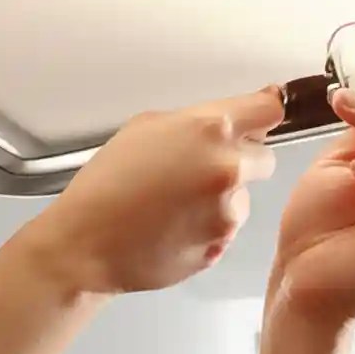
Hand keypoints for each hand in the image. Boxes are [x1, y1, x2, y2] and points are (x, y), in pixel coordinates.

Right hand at [25, 87, 283, 293]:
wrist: (86, 243)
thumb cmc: (108, 183)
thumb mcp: (146, 127)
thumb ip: (197, 121)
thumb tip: (235, 119)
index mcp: (210, 130)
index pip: (269, 110)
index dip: (265, 112)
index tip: (263, 116)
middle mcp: (228, 168)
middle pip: (265, 158)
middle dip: (242, 161)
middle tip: (202, 169)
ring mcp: (228, 210)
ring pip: (244, 196)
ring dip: (223, 198)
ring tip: (176, 204)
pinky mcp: (224, 242)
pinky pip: (228, 227)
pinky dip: (210, 226)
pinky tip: (175, 226)